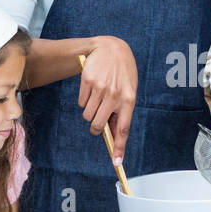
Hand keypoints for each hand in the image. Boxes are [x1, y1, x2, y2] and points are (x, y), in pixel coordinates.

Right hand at [79, 35, 137, 164]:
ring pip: (87, 115)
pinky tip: (92, 89)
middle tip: (96, 123)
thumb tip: (111, 134)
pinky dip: (84, 100)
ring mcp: (100, 89)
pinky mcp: (88, 82)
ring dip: (89, 112)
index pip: (123, 129)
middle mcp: (115, 95)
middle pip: (98, 125)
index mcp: (129, 100)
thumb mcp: (127, 91)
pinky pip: (81, 103)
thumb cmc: (122, 74)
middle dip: (95, 127)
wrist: (111, 48)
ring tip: (97, 99)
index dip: (120, 148)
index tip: (117, 163)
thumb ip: (120, 111)